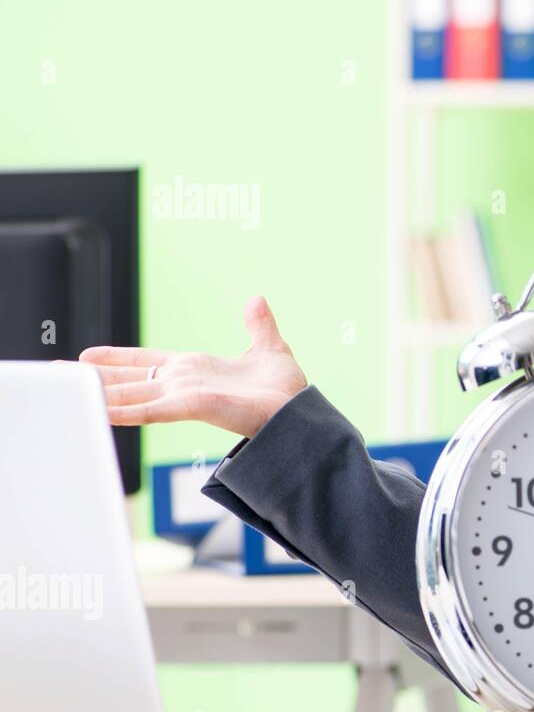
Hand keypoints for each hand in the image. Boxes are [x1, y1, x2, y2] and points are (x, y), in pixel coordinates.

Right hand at [77, 295, 308, 438]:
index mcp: (195, 370)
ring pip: (132, 394)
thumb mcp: (269, 347)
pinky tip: (101, 409)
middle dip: (95, 378)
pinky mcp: (192, 407)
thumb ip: (258, 325)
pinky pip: (151, 409)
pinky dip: (126, 409)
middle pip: (130, 379)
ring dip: (100, 393)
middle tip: (57, 376)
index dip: (118, 358)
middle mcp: (184, 383)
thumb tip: (256, 299)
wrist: (299, 412)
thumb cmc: (285, 390)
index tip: (87, 355)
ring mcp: (185, 396)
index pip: (147, 361)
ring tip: (67, 390)